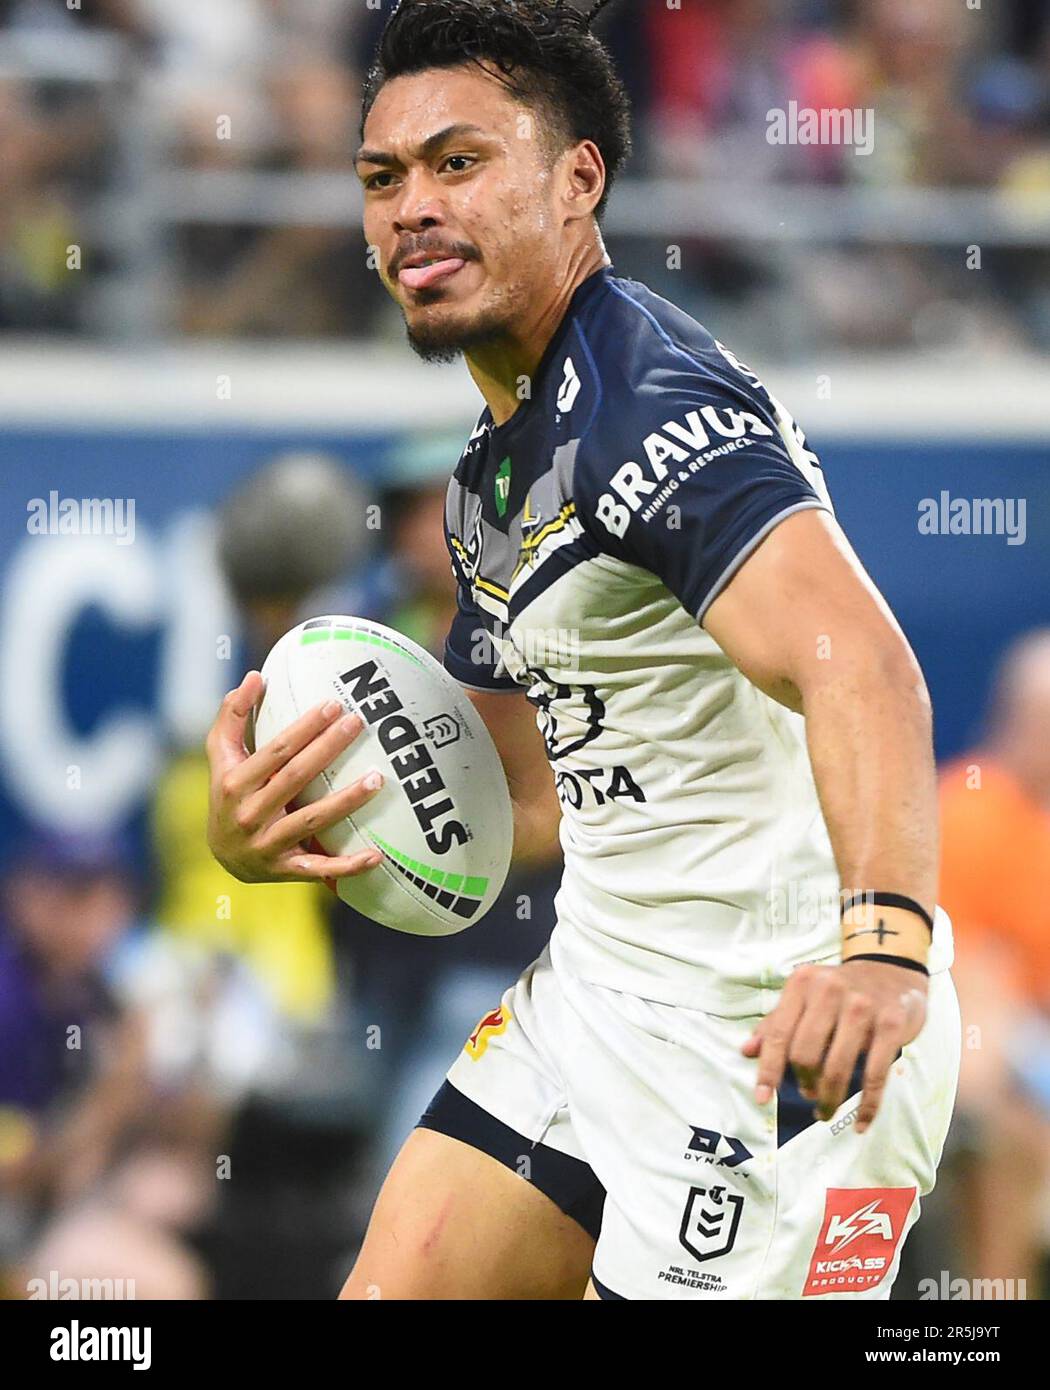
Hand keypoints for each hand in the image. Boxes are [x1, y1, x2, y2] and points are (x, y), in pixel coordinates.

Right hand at [206, 670, 384, 883]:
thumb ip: (233, 716)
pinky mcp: (285, 870)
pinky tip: (377, 854)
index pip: (276, 751)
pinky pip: (320, 869)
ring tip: (377, 778)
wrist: (223, 857)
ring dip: (347, 800)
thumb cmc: (229, 794)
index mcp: (235, 782)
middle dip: (329, 748)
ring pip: (313, 820)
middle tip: (358, 723)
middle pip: (296, 777)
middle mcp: (249, 814)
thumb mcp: (222, 756)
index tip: (333, 705)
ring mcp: (268, 845)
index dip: (304, 727)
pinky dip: (348, 866)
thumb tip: (254, 676)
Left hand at [741, 960, 927, 1132]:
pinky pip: (876, 1075)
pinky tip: (861, 1123)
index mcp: (802, 983)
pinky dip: (867, 1105)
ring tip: (825, 1110)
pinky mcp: (891, 1024)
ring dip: (829, 1098)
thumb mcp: (804, 996)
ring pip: (836, 1068)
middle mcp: (830, 990)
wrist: (890, 970)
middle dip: (804, 1083)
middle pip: (805, 1054)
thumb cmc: (839, 991)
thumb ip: (776, 1023)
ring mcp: (863, 1007)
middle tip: (808, 1095)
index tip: (762, 1098)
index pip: (778, 1033)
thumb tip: (747, 1051)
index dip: (768, 1070)